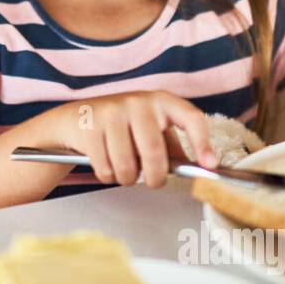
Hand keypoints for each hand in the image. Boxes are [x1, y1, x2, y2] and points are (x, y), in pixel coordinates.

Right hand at [50, 91, 216, 188]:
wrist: (75, 118)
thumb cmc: (120, 127)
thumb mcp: (149, 129)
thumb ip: (171, 148)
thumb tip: (199, 169)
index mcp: (160, 101)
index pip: (190, 117)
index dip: (202, 142)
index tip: (210, 165)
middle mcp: (138, 101)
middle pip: (153, 151)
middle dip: (155, 177)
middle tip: (153, 183)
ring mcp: (112, 112)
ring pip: (127, 164)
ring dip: (128, 179)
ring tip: (125, 174)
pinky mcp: (90, 126)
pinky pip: (105, 167)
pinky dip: (108, 176)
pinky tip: (106, 167)